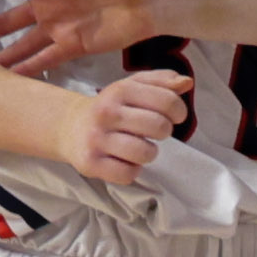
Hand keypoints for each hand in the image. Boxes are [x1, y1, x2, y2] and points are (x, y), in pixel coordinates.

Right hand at [57, 69, 189, 181]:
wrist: (69, 126)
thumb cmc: (111, 107)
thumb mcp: (133, 87)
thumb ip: (162, 82)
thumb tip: (187, 82)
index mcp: (120, 90)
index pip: (167, 101)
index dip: (178, 111)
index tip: (174, 116)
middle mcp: (106, 113)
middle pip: (159, 127)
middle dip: (164, 131)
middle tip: (154, 131)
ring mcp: (96, 139)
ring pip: (146, 153)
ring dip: (149, 153)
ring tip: (139, 147)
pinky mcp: (90, 163)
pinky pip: (128, 174)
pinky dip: (132, 171)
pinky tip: (124, 161)